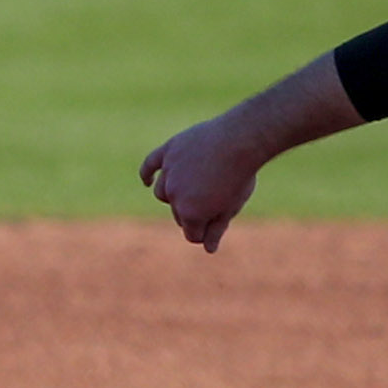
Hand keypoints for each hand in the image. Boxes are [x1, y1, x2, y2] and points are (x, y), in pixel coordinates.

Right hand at [140, 116, 266, 253]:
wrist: (241, 139)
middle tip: (216, 196)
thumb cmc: (240, 175)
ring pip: (162, 192)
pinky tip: (148, 181)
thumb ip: (217, 229)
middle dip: (193, 212)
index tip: (221, 218)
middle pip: (178, 214)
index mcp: (190, 213)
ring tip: (193, 188)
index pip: (192, 234)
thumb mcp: (232, 206)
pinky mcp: (168, 151)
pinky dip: (147, 174)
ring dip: (175, 196)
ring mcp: (169, 172)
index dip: (207, 230)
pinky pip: (150, 164)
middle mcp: (174, 195)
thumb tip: (208, 249)